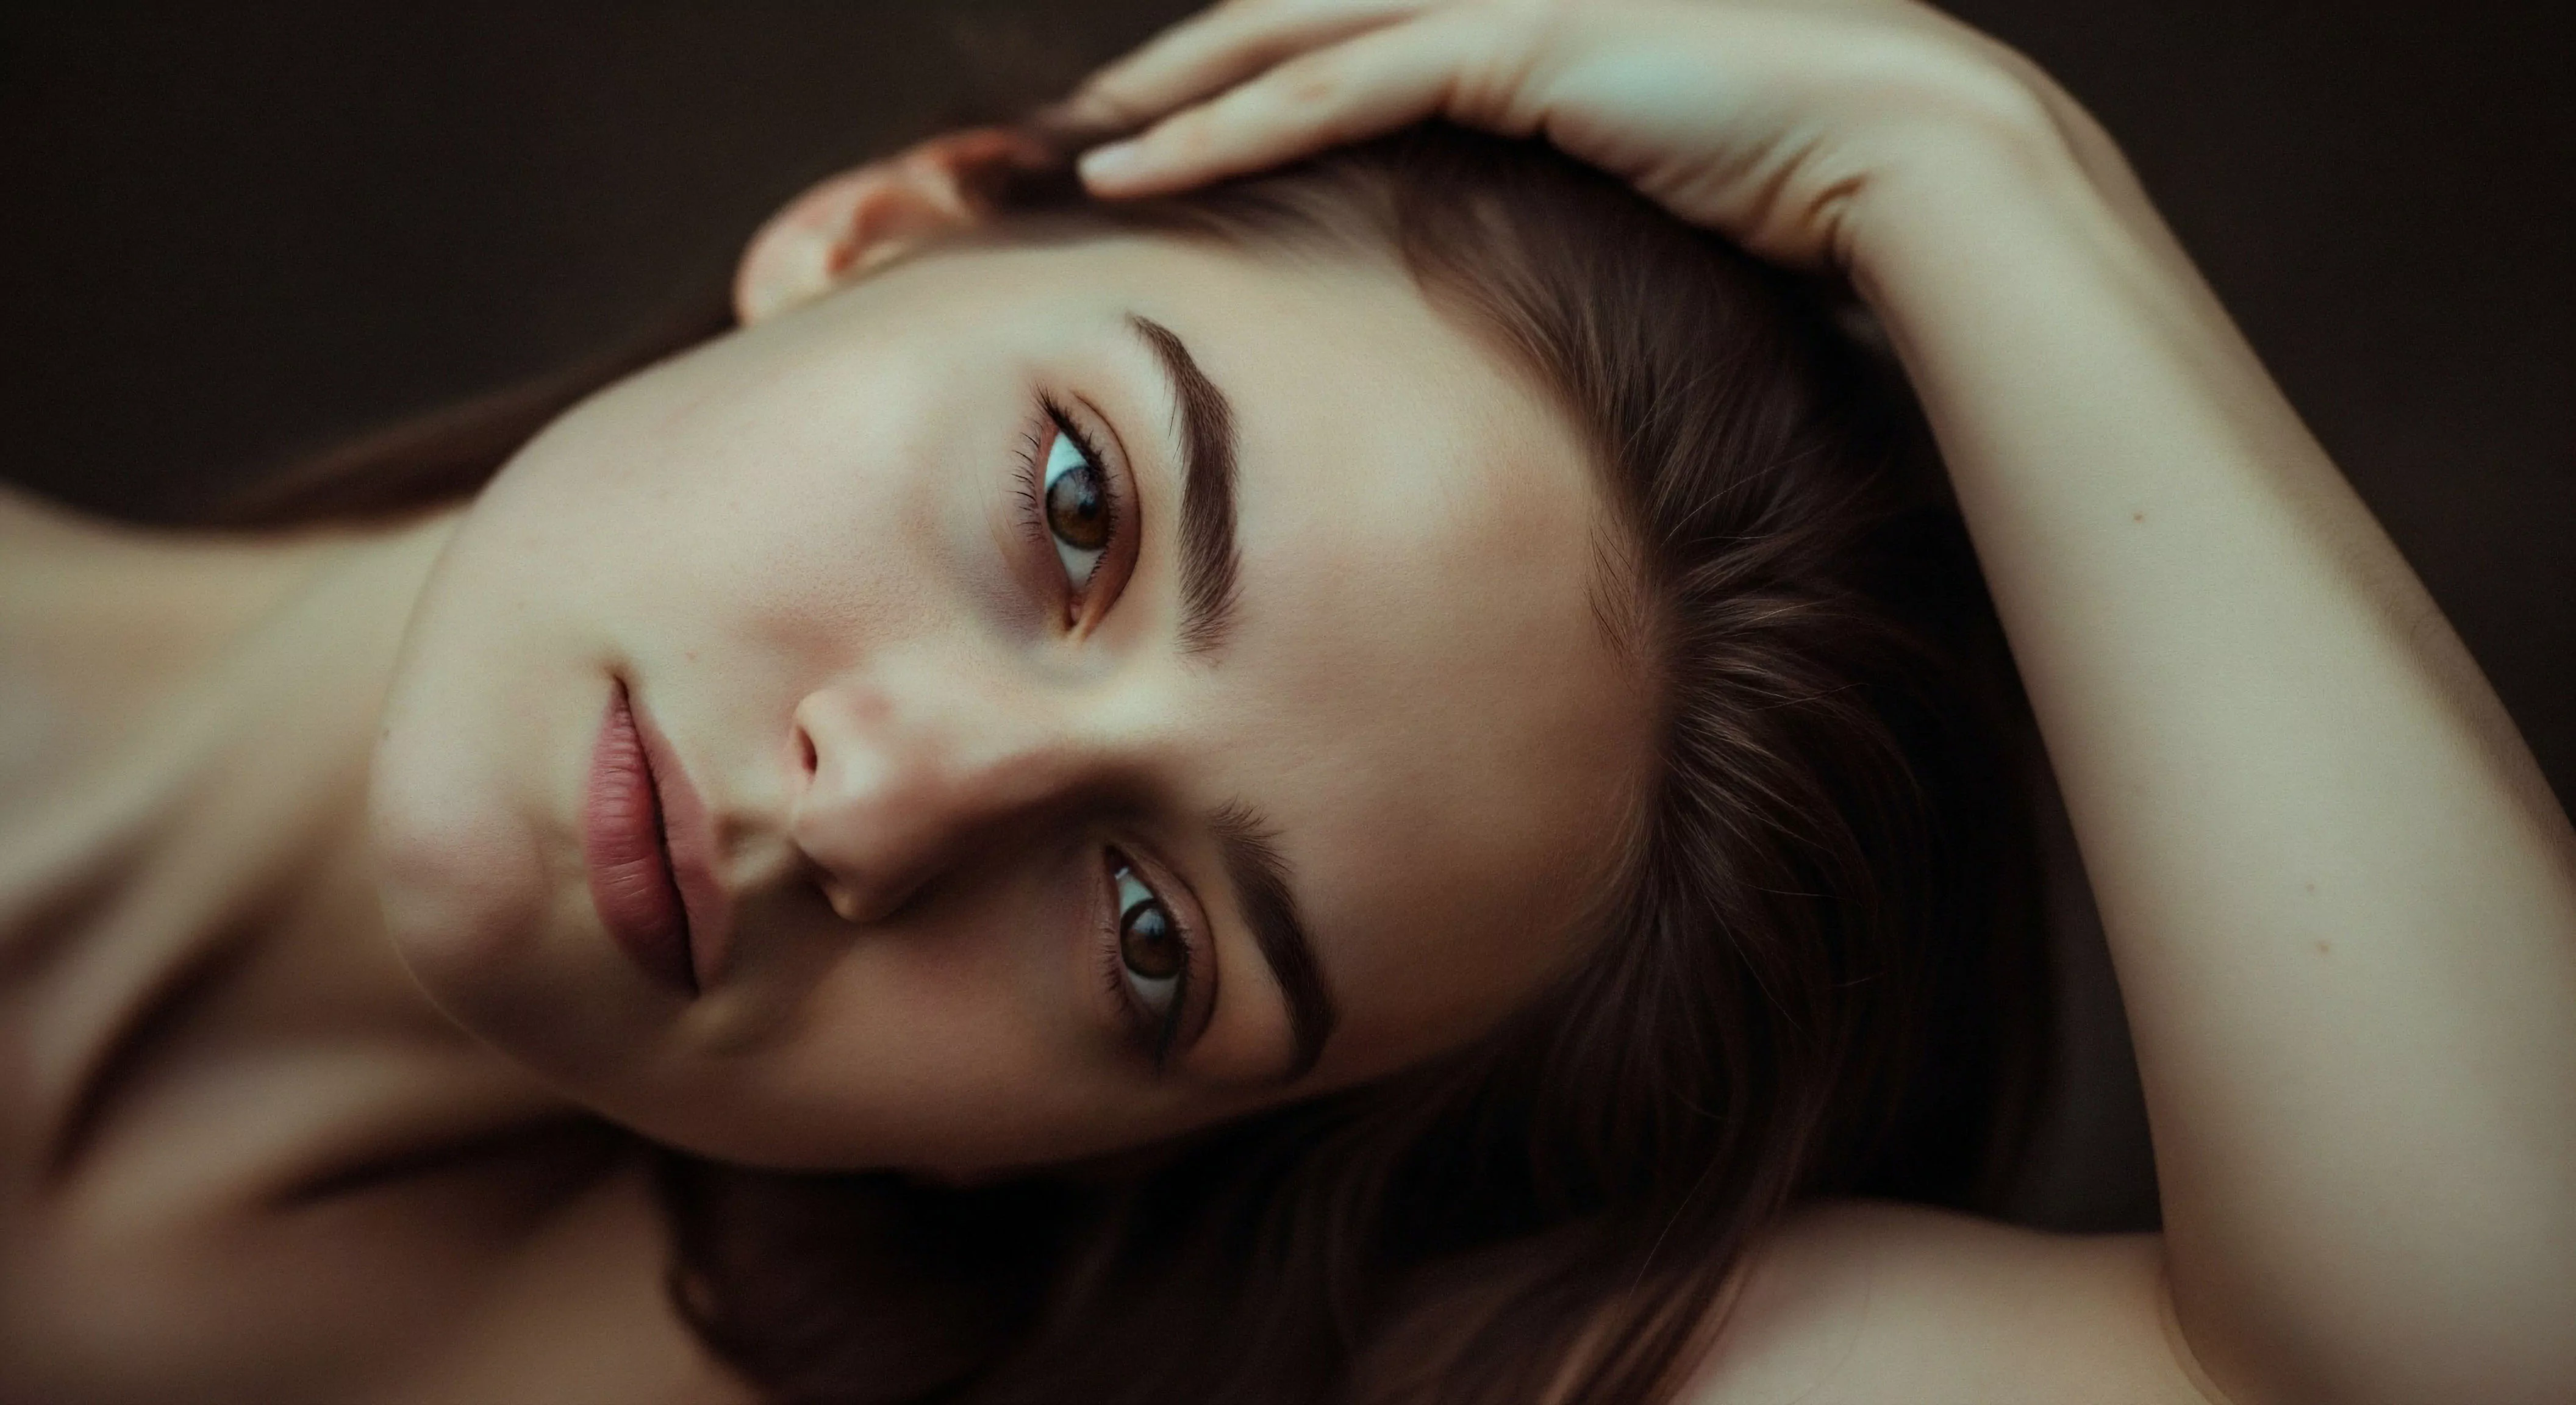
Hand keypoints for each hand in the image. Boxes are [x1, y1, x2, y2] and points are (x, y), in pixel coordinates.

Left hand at [1058, 0, 2107, 272]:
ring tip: (1081, 156)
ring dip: (1170, 99)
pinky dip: (1230, 127)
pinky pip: (1335, 85)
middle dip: (1173, 75)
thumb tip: (1510, 263)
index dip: (1241, 76)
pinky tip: (1149, 170)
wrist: (1898, 143)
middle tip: (1082, 137)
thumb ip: (1556, 185)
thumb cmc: (1799, 177)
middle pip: (1287, 16)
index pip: (1344, 32)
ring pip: (1286, 37)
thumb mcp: (1646, 176)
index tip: (1165, 140)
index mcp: (1519, 15)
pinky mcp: (1512, 39)